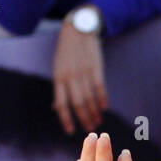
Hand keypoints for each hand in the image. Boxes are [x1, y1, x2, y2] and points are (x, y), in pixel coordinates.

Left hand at [53, 18, 106, 133]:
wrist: (78, 29)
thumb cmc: (67, 52)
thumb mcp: (58, 69)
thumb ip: (59, 89)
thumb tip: (56, 108)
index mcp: (59, 78)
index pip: (61, 104)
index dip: (66, 119)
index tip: (71, 131)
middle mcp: (70, 77)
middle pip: (77, 104)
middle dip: (84, 119)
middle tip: (89, 130)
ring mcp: (83, 72)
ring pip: (89, 97)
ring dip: (94, 112)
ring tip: (98, 121)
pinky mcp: (95, 67)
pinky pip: (99, 86)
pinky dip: (102, 98)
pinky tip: (104, 108)